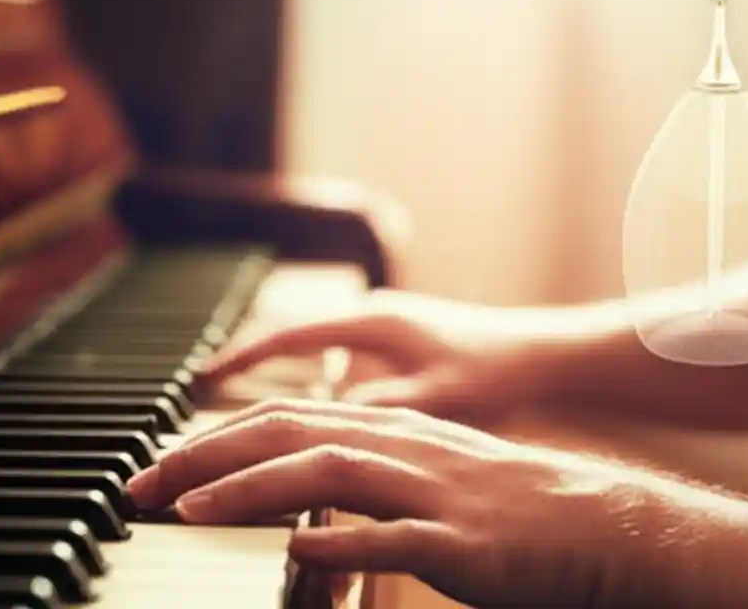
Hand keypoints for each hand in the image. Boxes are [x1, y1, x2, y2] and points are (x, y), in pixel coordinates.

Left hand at [127, 398, 700, 607]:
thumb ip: (365, 480)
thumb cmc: (509, 508)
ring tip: (187, 509)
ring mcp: (431, 492)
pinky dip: (333, 540)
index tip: (159, 465)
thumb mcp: (430, 477)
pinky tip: (287, 550)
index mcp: (394, 431)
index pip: (289, 417)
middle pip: (293, 431)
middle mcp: (405, 449)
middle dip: (208, 453)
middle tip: (143, 483)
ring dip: (250, 488)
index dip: (217, 437)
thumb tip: (295, 507)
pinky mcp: (458, 541)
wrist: (598, 526)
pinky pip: (388, 536)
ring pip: (329, 472)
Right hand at [199, 291, 541, 423]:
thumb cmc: (498, 375)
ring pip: (311, 354)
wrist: (548, 361)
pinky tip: (300, 425)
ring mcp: (387, 333)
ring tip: (232, 420)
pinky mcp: (402, 351)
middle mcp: (373, 318)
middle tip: (203, 401)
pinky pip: (336, 366)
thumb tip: (322, 429)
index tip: (199, 384)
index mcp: (372, 322)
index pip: (286, 335)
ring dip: (273, 383)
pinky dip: (307, 390)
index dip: (239, 361)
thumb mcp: (434, 401)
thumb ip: (376, 411)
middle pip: (287, 343)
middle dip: (243, 375)